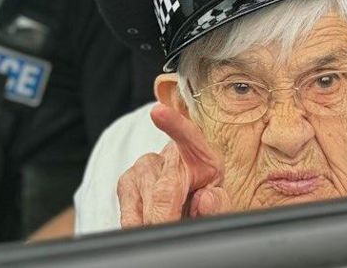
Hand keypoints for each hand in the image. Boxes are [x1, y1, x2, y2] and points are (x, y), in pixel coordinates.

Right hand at [117, 103, 229, 227]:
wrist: (187, 199)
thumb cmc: (205, 197)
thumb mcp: (221, 202)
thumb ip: (219, 204)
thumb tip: (205, 199)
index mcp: (198, 151)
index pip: (187, 135)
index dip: (173, 124)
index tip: (158, 112)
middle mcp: (166, 155)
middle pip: (163, 191)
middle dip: (168, 220)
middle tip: (176, 233)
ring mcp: (142, 168)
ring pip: (143, 205)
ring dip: (155, 225)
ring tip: (172, 226)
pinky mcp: (125, 184)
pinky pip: (128, 214)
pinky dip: (140, 227)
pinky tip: (153, 226)